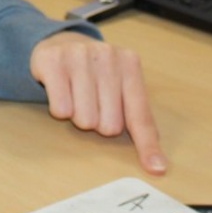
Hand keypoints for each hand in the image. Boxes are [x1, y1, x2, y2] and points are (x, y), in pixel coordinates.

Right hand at [30, 31, 166, 174]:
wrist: (61, 43)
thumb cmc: (96, 74)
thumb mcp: (122, 90)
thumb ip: (140, 124)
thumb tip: (158, 167)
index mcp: (130, 64)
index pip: (140, 115)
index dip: (146, 145)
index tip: (156, 169)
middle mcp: (107, 55)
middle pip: (109, 125)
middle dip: (98, 122)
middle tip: (92, 102)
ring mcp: (79, 55)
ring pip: (84, 119)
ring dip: (78, 116)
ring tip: (76, 95)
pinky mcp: (53, 60)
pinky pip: (61, 109)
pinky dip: (60, 109)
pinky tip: (61, 90)